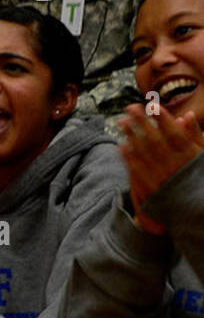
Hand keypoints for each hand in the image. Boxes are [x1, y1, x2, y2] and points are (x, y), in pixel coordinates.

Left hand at [119, 103, 203, 233]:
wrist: (195, 212)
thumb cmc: (201, 180)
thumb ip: (197, 137)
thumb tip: (186, 115)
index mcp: (191, 159)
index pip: (175, 133)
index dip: (163, 118)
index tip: (153, 105)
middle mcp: (175, 168)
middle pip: (154, 140)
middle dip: (142, 122)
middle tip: (130, 107)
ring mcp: (162, 179)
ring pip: (143, 154)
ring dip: (131, 135)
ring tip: (121, 121)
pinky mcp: (151, 189)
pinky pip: (136, 170)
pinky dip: (128, 157)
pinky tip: (121, 145)